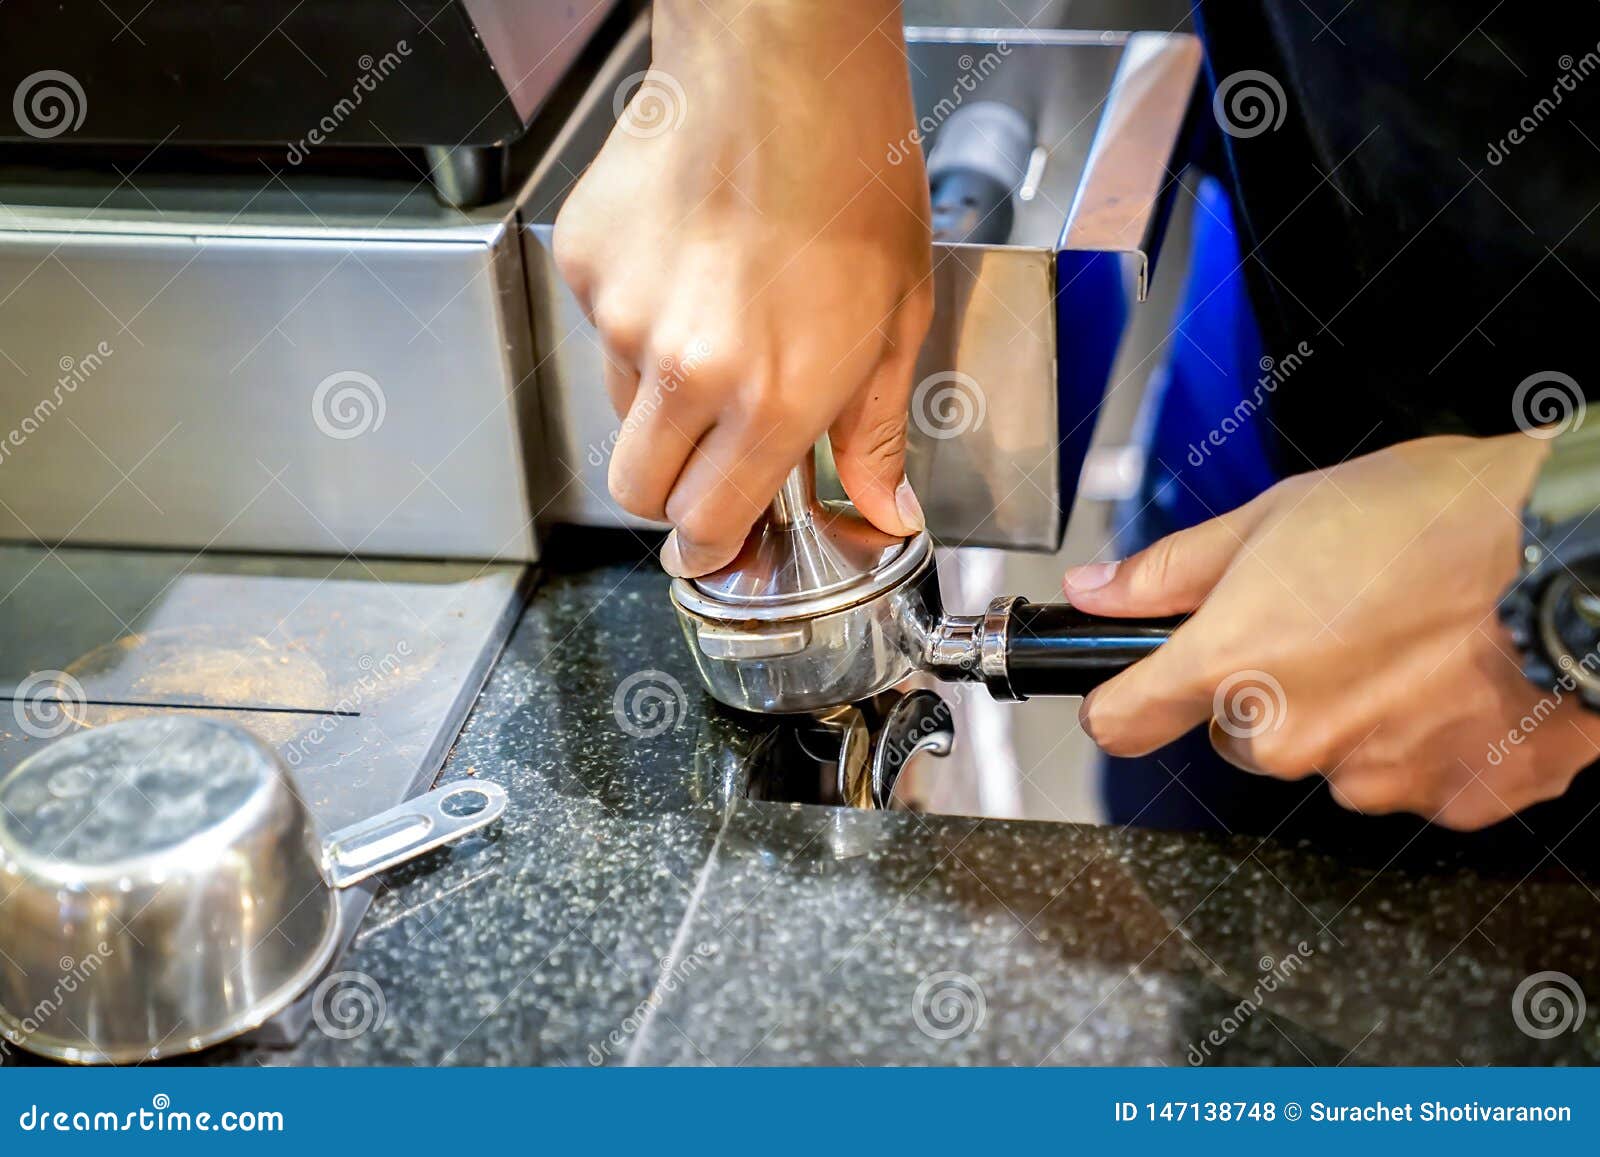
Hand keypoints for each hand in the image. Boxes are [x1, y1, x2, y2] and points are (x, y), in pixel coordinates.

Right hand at [553, 0, 932, 576]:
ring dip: (662, 400)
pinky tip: (691, 269)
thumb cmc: (853, 169)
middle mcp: (686, 370)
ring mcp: (622, 317)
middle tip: (715, 453)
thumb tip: (881, 509)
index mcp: (774, 396)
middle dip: (674, 491)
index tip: (719, 541)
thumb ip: (875, 432)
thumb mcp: (896, 315)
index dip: (712, 545)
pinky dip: (638, 321)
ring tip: (720, 326)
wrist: (782, 56)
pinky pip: (601, 331)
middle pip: (637, 490)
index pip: (706, 525)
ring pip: (620, 409)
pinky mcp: (584, 266)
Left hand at [1066, 434, 1599, 830]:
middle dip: (1268, 688)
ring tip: (1407, 642)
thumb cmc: (1435, 519)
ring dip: (1352, 716)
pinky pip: (1413, 779)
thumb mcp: (1276, 516)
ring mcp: (1374, 777)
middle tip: (1330, 622)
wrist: (1573, 550)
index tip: (1125, 692)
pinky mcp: (1453, 801)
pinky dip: (1427, 740)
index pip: (1121, 722)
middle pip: (1238, 734)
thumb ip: (1172, 571)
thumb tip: (1097, 592)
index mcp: (1232, 663)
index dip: (1119, 700)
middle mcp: (1291, 737)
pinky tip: (1457, 680)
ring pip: (1328, 758)